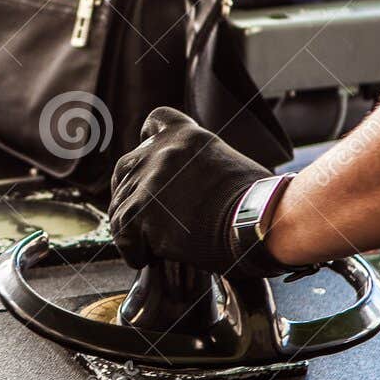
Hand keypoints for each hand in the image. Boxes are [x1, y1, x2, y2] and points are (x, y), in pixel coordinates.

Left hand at [108, 107, 274, 276]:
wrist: (259, 221)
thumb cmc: (258, 203)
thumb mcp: (229, 164)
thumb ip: (200, 167)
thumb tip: (193, 187)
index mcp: (187, 137)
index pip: (155, 122)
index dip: (148, 143)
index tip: (149, 160)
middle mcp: (162, 153)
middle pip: (126, 168)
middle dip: (130, 193)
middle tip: (143, 217)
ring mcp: (148, 182)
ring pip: (120, 205)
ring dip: (131, 227)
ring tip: (149, 244)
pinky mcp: (142, 214)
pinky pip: (122, 234)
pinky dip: (132, 250)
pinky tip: (147, 258)